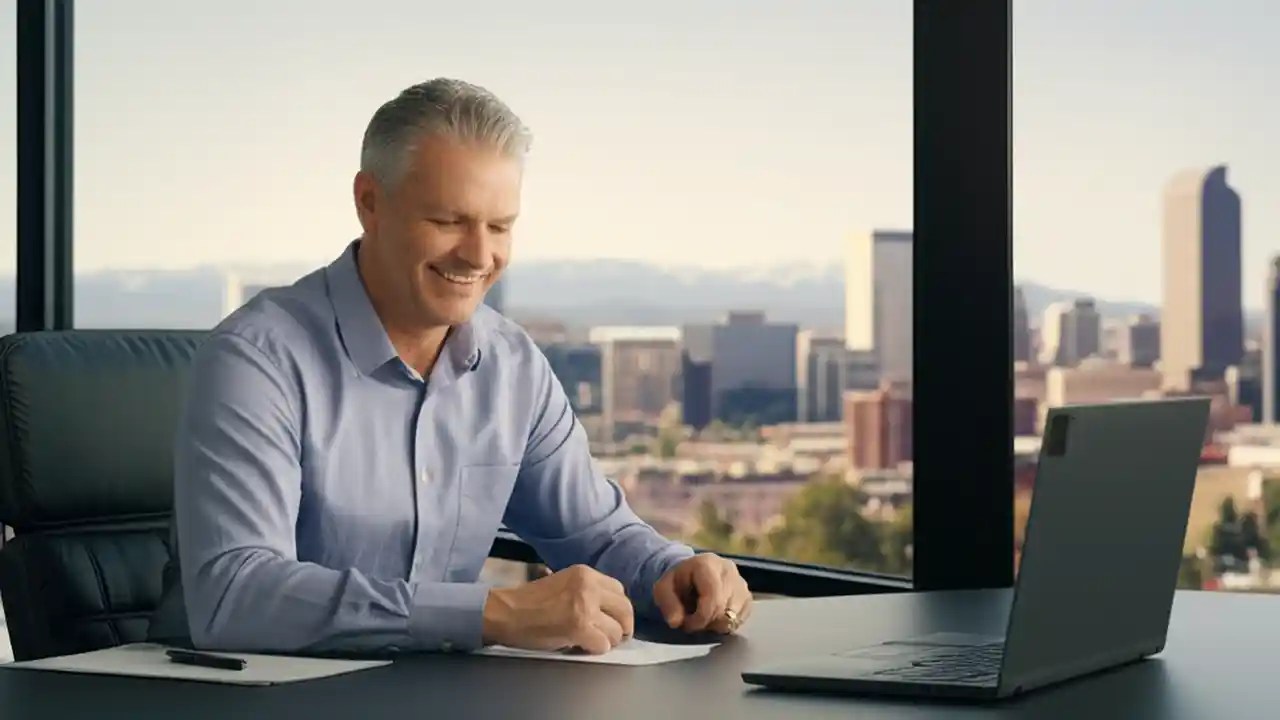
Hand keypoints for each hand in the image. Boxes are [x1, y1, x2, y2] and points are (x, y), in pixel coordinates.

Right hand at [482, 564, 633, 654]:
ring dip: (608, 640)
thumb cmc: (530, 601)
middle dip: (623, 626)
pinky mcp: (579, 627)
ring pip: (617, 630)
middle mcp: (589, 586)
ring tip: (594, 642)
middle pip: (625, 609)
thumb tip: (609, 610)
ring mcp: (585, 606)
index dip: (618, 608)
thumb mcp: (564, 584)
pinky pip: (603, 644)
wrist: (507, 612)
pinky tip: (584, 647)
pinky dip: (597, 649)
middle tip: (614, 637)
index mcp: (585, 573)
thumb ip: (587, 591)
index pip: (619, 590)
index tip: (613, 619)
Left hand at [652, 553, 752, 634]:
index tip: (687, 624)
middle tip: (693, 621)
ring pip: (735, 616)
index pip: (713, 598)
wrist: (690, 575)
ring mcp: (742, 582)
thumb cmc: (677, 583)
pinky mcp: (748, 596)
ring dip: (717, 624)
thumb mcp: (663, 590)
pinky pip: (742, 618)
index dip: (700, 618)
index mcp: (707, 564)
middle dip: (707, 622)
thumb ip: (667, 605)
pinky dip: (727, 623)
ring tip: (704, 617)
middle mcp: (729, 570)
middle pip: (725, 609)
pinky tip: (715, 617)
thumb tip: (676, 622)